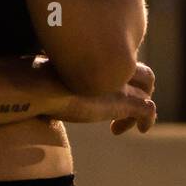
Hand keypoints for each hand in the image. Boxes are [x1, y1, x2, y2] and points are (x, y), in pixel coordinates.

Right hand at [41, 60, 157, 133]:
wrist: (39, 85)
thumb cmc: (38, 77)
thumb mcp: (52, 69)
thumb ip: (59, 68)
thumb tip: (42, 70)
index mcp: (100, 54)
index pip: (123, 62)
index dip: (121, 78)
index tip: (105, 92)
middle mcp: (115, 65)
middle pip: (144, 74)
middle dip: (140, 93)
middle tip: (122, 110)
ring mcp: (121, 83)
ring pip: (147, 93)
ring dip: (139, 110)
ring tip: (117, 127)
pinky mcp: (123, 102)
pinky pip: (147, 110)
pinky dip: (145, 122)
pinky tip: (128, 131)